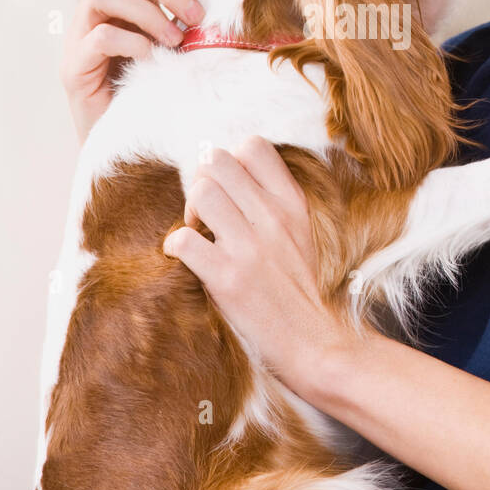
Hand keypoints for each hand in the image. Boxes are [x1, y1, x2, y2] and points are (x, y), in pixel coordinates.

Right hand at [60, 0, 222, 143]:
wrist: (129, 141)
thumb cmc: (160, 84)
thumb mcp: (184, 38)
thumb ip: (197, 1)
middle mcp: (99, 5)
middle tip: (197, 17)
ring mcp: (81, 33)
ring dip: (148, 12)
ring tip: (176, 40)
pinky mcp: (74, 66)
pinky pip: (97, 37)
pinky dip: (131, 41)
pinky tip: (152, 59)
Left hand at [161, 136, 355, 387]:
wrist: (314, 343)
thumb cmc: (300, 290)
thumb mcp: (300, 233)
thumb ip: (271, 202)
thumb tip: (225, 174)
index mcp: (292, 203)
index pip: (253, 146)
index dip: (230, 161)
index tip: (229, 189)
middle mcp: (273, 218)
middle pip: (217, 162)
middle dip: (202, 182)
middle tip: (206, 213)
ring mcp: (251, 248)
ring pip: (199, 193)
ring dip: (189, 213)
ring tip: (197, 234)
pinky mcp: (228, 279)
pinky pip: (182, 240)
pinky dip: (174, 247)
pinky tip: (186, 260)